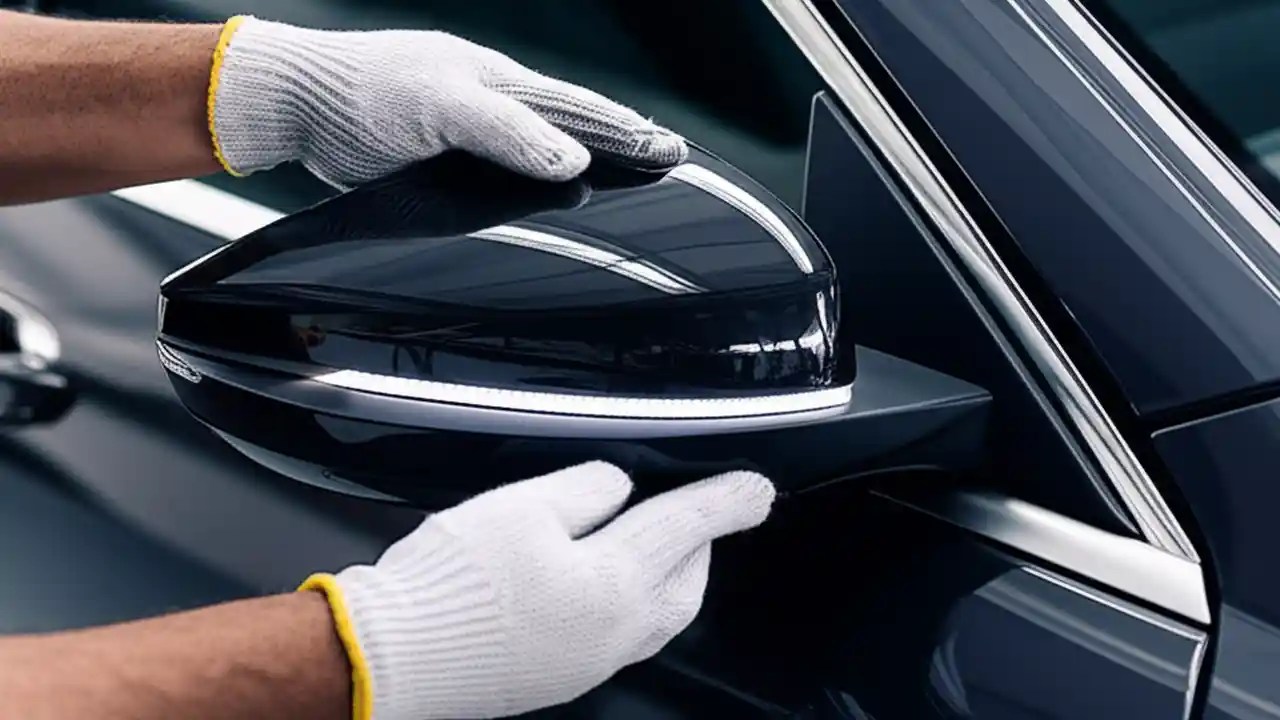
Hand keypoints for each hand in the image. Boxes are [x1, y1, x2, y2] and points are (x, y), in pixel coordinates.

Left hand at [208, 16, 687, 188]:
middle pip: (569, 123)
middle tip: (667, 156)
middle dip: (619, 141)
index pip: (580, 113)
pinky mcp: (439, 153)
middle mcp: (489, 101)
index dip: (627, 134)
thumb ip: (506, 134)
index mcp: (499, 85)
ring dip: (584, 157)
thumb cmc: (362, 96)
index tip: (673, 152)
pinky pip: (504, 166)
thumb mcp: (439, 109)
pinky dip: (538, 173)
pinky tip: (545, 187)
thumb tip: (572, 161)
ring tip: (623, 168)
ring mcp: (465, 126)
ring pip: (539, 144)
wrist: (295, 102)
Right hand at [301, 461, 774, 719]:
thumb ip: (585, 489)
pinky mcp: (556, 678)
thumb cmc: (455, 581)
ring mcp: (586, 663)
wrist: (393, 657)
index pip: (685, 529)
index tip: (757, 490)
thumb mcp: (525, 505)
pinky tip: (599, 588)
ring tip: (655, 548)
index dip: (725, 503)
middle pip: (683, 587)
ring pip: (655, 620)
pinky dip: (629, 606)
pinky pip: (619, 639)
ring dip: (668, 580)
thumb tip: (616, 488)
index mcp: (615, 585)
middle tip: (700, 515)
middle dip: (699, 547)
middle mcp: (614, 635)